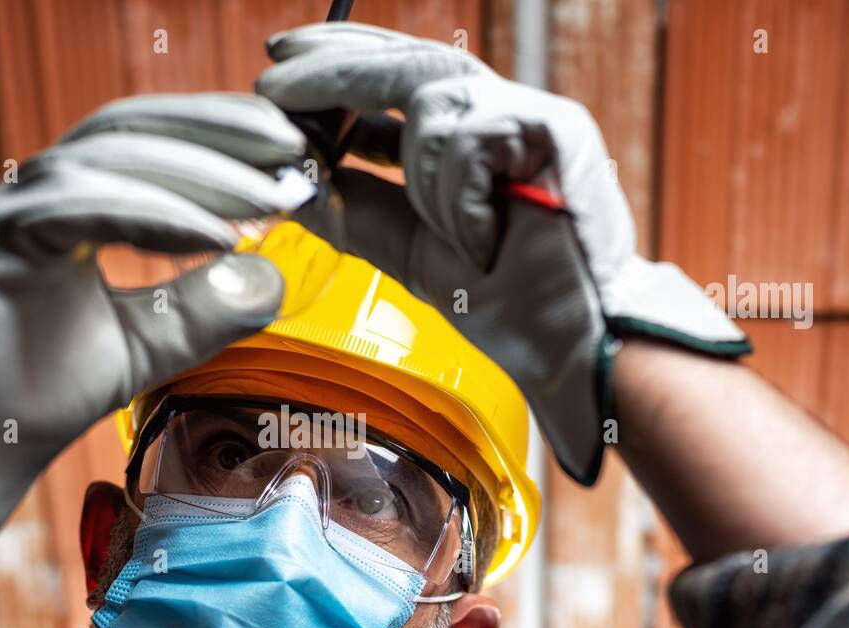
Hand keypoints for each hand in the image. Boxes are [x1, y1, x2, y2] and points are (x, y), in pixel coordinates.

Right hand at [0, 93, 306, 585]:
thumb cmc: (32, 393)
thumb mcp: (144, 345)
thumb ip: (204, 309)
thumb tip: (274, 277)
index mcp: (65, 204)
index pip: (147, 142)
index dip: (220, 136)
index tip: (292, 153)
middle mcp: (33, 193)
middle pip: (133, 127)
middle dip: (222, 135)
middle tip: (297, 155)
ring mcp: (7, 210)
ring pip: (111, 159)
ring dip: (201, 173)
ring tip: (271, 197)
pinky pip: (84, 211)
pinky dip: (155, 218)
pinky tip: (215, 236)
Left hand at [258, 23, 748, 482]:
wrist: (574, 342)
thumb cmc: (510, 302)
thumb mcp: (410, 249)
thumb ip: (355, 209)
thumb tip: (289, 180)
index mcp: (477, 139)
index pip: (403, 75)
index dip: (342, 63)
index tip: (283, 71)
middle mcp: (506, 115)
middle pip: (413, 63)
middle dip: (337, 68)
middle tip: (274, 79)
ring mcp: (533, 116)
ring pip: (434, 104)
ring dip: (423, 179)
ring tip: (464, 240)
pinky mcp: (554, 129)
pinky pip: (466, 141)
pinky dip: (458, 200)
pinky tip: (487, 240)